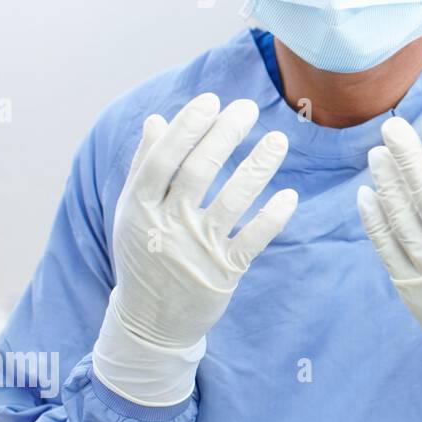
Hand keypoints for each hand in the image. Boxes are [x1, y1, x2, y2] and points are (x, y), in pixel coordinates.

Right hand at [93, 93, 296, 403]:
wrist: (150, 321)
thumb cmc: (144, 254)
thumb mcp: (132, 213)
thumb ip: (144, 167)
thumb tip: (156, 121)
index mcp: (138, 207)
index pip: (162, 160)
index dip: (187, 129)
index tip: (211, 100)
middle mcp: (167, 226)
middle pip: (198, 173)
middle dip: (224, 136)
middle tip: (247, 108)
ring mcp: (196, 250)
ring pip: (231, 202)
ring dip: (257, 168)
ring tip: (279, 140)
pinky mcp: (223, 273)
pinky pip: (253, 240)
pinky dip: (272, 217)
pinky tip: (289, 195)